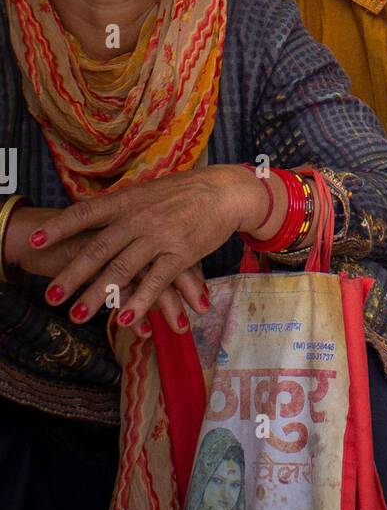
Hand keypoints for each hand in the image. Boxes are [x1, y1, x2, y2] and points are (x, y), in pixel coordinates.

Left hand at [26, 165, 267, 331]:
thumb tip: (94, 215)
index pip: (87, 212)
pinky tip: (124, 318)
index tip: (36, 242)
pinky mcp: (181, 253)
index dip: (61, 228)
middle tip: (50, 296)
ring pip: (122, 269)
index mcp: (129, 200)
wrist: (226, 191)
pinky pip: (155, 281)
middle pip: (99, 248)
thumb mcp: (151, 191)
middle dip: (72, 275)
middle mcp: (140, 217)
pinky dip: (139, 302)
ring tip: (77, 315)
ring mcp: (160, 236)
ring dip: (97, 295)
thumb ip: (124, 206)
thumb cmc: (187, 192)